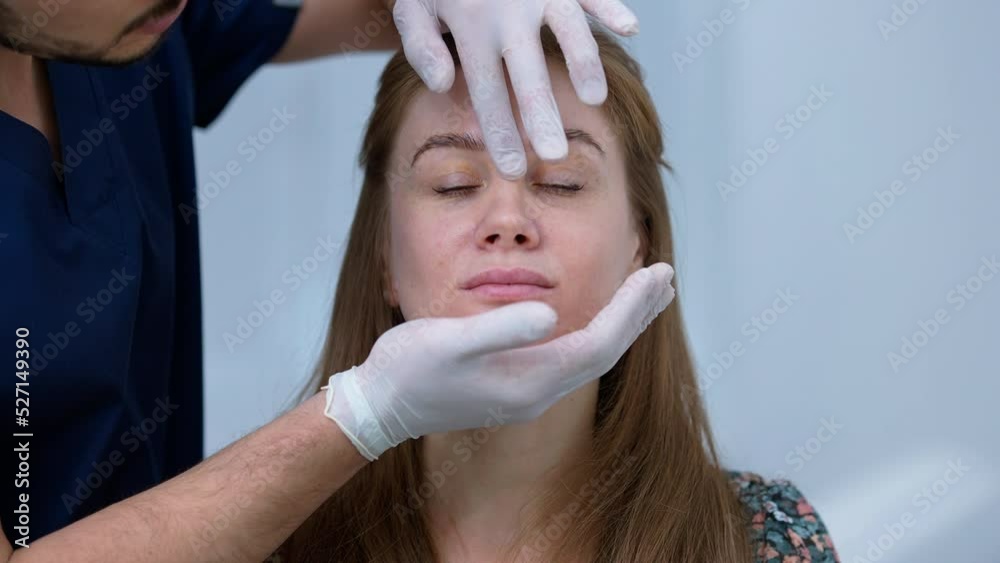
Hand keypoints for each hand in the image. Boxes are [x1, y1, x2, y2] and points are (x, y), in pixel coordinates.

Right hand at [322, 262, 673, 460]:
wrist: (380, 407)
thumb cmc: (410, 368)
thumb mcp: (450, 341)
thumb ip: (501, 327)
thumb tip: (549, 313)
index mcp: (530, 381)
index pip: (600, 343)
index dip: (631, 309)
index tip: (657, 274)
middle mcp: (538, 394)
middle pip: (604, 353)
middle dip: (637, 314)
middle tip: (666, 277)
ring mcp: (527, 395)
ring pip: (590, 357)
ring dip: (620, 324)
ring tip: (645, 295)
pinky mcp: (515, 389)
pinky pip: (572, 359)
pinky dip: (595, 332)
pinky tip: (596, 318)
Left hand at [390, 0, 639, 178]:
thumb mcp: (411, 10)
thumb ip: (421, 48)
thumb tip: (443, 85)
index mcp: (469, 27)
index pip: (487, 91)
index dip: (500, 132)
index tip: (511, 168)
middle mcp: (507, 10)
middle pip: (528, 73)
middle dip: (542, 116)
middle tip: (553, 154)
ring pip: (568, 29)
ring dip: (584, 63)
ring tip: (594, 99)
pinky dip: (610, 6)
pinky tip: (629, 28)